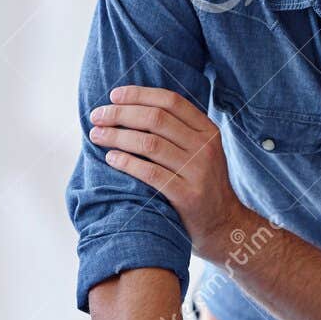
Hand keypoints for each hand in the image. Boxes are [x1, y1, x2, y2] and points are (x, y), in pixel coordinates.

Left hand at [89, 86, 257, 262]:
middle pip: (156, 119)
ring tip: (97, 135)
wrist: (223, 224)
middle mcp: (205, 147)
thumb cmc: (201, 183)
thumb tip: (133, 107)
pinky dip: (126, 163)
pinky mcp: (187, 196)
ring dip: (117, 136)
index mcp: (207, 130)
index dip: (139, 95)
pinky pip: (150, 173)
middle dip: (120, 114)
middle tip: (96, 116)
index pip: (170, 101)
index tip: (113, 96)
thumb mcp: (201, 150)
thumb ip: (178, 130)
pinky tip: (110, 158)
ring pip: (149, 143)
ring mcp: (198, 172)